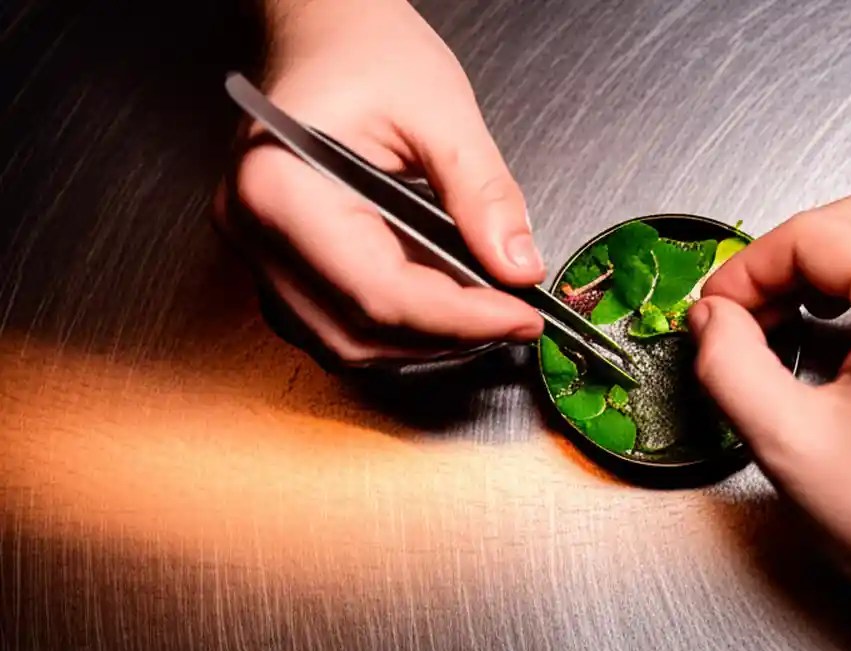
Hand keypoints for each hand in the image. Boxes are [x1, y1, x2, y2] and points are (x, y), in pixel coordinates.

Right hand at [219, 0, 542, 366]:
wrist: (326, 32)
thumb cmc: (365, 51)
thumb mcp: (442, 111)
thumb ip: (483, 194)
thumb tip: (516, 267)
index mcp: (282, 187)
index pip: (379, 292)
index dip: (460, 317)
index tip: (521, 314)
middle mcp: (252, 229)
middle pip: (358, 329)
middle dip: (446, 336)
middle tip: (513, 316)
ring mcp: (256, 250)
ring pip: (343, 341)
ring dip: (421, 340)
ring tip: (483, 310)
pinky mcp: (275, 260)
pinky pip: (333, 322)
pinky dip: (394, 327)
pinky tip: (441, 302)